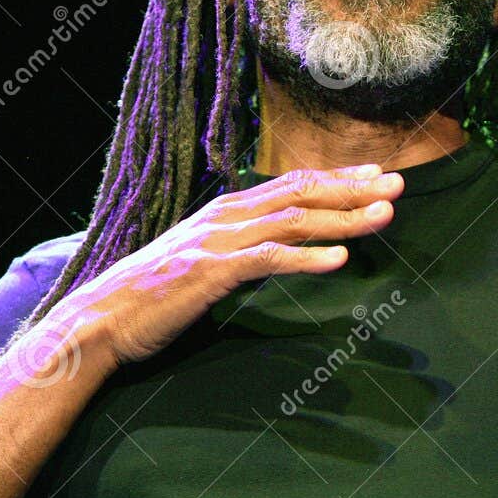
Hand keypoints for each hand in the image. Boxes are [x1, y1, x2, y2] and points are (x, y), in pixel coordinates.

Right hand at [48, 164, 402, 370]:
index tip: (377, 177)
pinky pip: (268, 260)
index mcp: (224, 211)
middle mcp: (224, 217)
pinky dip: (307, 258)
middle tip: (398, 185)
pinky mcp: (210, 273)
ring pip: (292, 220)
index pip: (290, 185)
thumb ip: (238, 251)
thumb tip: (276, 251)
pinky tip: (340, 261)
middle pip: (300, 193)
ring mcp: (216, 242)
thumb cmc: (150, 298)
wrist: (100, 320)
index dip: (337, 180)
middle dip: (352, 189)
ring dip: (343, 218)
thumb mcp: (201, 264)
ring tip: (384, 217)